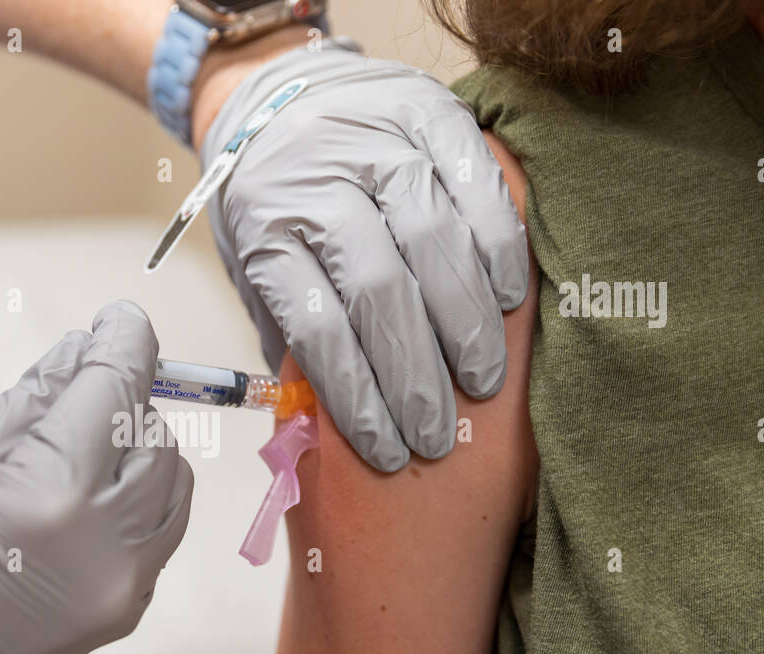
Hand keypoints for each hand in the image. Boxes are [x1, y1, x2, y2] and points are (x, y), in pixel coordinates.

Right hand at [0, 301, 192, 653]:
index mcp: (50, 500)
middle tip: (74, 384)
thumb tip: (81, 349)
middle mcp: (107, 547)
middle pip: (155, 433)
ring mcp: (125, 587)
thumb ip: (26, 403)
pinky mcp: (125, 611)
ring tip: (76, 442)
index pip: (115, 390)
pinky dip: (138, 492)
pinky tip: (84, 491)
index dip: (122, 340)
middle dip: (124, 396)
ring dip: (138, 445)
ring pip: (173, 481)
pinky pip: (160, 527)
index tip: (118, 317)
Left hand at [197, 45, 529, 470]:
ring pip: (432, 238)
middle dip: (414, 375)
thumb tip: (325, 423)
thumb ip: (288, 331)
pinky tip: (508, 299)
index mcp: (268, 229)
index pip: (317, 325)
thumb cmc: (273, 201)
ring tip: (482, 381)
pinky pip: (474, 180)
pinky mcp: (428, 111)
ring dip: (465, 322)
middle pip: (378, 290)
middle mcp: (319, 183)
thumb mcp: (255, 266)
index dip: (355, 396)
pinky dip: (498, 244)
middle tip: (439, 434)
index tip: (385, 449)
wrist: (276, 94)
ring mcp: (376, 142)